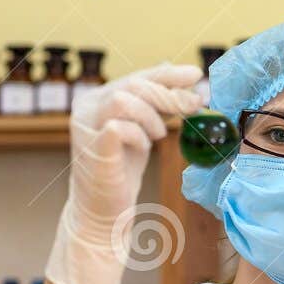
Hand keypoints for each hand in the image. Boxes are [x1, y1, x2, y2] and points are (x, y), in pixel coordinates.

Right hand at [45, 63, 203, 283]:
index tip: (196, 75)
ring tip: (158, 136)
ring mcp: (87, 127)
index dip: (168, 74)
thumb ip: (157, 106)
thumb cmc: (124, 168)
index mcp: (99, 97)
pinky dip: (139, 136)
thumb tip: (186, 81)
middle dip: (169, 95)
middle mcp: (87, 107)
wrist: (104, 209)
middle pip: (134, 85)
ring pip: (124, 99)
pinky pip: (119, 127)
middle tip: (193, 106)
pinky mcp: (93, 149)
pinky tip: (144, 147)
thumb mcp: (143, 130)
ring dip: (151, 116)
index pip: (137, 76)